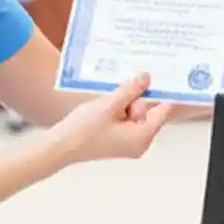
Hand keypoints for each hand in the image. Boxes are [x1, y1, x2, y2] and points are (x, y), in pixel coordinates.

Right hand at [47, 73, 172, 166]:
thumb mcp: (110, 105)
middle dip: (134, 99)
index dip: (161, 93)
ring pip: (134, 113)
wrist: (60, 147)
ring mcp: (128, 143)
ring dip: (122, 104)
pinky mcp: (118, 141)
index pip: (163, 111)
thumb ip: (131, 90)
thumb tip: (147, 78)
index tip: (160, 77)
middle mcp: (140, 143)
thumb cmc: (84, 129)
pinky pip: (125, 120)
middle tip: (115, 97)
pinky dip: (117, 111)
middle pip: (148, 111)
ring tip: (105, 104)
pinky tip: (104, 108)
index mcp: (143, 137)